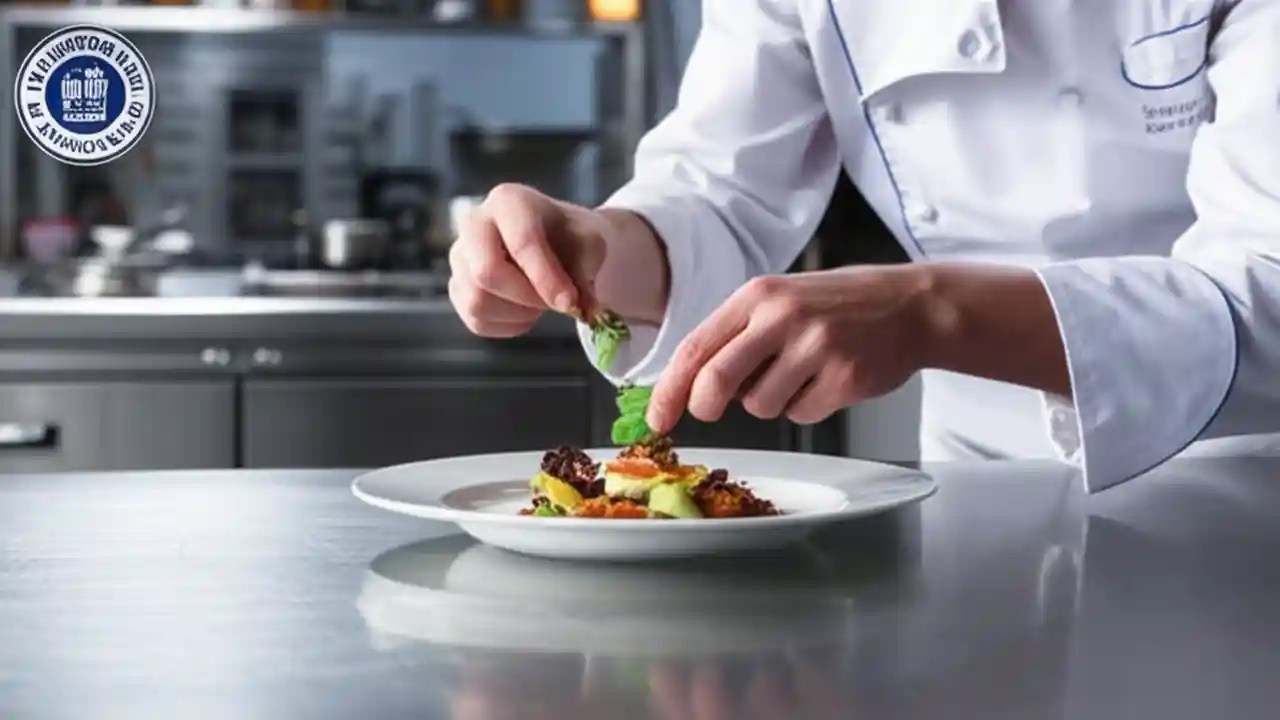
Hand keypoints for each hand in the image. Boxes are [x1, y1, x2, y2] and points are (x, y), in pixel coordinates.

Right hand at [448, 183, 606, 337]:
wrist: (558, 243)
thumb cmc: (571, 238)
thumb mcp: (590, 245)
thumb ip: (583, 273)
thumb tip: (578, 309)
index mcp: (509, 201)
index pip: (522, 243)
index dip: (546, 279)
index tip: (570, 304)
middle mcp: (474, 224)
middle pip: (486, 273)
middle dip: (527, 298)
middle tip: (555, 302)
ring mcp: (459, 257)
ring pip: (478, 302)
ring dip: (519, 314)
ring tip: (541, 301)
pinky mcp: (457, 288)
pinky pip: (477, 321)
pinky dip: (509, 325)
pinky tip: (526, 310)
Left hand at [647, 266, 934, 430]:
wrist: (909, 305)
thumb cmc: (837, 305)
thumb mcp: (779, 300)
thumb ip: (736, 335)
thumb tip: (690, 383)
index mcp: (758, 295)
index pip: (696, 347)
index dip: (669, 389)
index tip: (657, 418)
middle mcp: (783, 317)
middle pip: (717, 380)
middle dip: (705, 405)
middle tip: (711, 411)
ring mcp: (816, 347)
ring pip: (761, 406)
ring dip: (771, 402)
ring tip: (799, 374)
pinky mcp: (844, 377)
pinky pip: (801, 414)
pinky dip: (806, 407)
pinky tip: (827, 381)